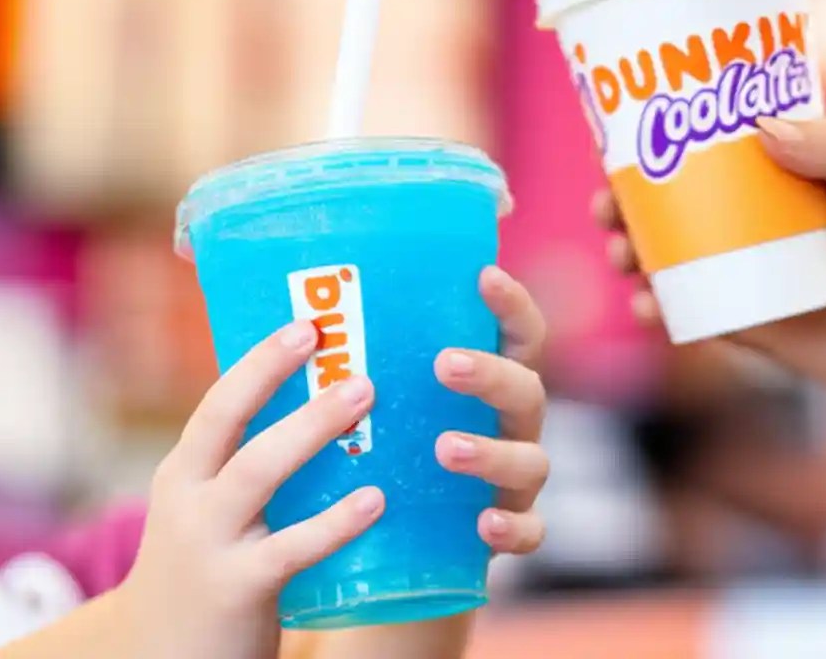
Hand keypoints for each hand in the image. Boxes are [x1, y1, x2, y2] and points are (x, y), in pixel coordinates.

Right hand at [122, 321, 382, 658]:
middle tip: (334, 340)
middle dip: (276, 373)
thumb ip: (252, 469)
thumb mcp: (211, 513)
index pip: (219, 403)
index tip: (305, 322)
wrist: (160, 658)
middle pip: (230, 422)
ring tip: (365, 394)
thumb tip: (328, 410)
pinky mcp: (237, 588)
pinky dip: (336, 520)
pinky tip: (376, 499)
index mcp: (186, 473)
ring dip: (313, 428)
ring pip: (259, 471)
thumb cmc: (207, 572)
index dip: (260, 360)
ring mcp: (209, 543)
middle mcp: (189, 499)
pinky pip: (293, 546)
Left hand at [285, 266, 549, 658]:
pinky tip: (482, 524)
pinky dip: (511, 527)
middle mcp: (510, 427)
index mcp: (486, 386)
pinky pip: (528, 531)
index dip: (509, 304)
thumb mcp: (380, 409)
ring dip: (491, 452)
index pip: (516, 334)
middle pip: (525, 391)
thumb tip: (295, 312)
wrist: (391, 551)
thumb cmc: (382, 459)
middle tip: (444, 363)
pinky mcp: (509, 535)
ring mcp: (516, 482)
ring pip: (530, 461)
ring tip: (444, 448)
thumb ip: (364, 368)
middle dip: (490, 374)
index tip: (483, 274)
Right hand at [594, 116, 825, 394]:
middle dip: (615, 200)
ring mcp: (721, 265)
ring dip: (622, 250)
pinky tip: (648, 305)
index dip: (644, 133)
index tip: (616, 133)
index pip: (691, 141)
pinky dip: (650, 306)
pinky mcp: (721, 313)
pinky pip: (672, 308)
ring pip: (652, 252)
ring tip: (624, 256)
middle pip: (654, 199)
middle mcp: (730, 214)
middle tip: (606, 205)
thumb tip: (762, 126)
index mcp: (757, 170)